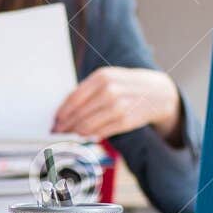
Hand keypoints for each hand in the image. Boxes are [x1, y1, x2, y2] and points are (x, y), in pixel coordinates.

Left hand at [53, 66, 182, 143]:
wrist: (158, 92)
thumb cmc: (128, 85)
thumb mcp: (109, 78)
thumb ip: (88, 91)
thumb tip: (64, 111)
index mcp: (102, 77)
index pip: (73, 98)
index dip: (61, 112)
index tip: (54, 121)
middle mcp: (110, 90)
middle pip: (78, 113)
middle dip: (65, 125)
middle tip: (57, 132)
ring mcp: (118, 106)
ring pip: (87, 126)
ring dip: (75, 132)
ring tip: (69, 135)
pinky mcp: (125, 121)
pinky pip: (100, 132)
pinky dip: (90, 136)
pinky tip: (86, 136)